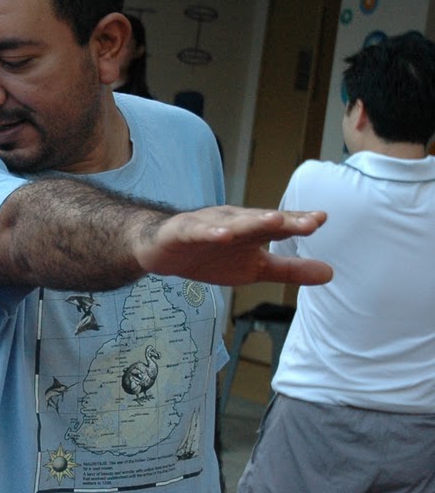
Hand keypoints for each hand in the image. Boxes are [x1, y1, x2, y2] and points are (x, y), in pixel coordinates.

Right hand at [137, 208, 331, 286]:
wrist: (161, 251)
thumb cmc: (211, 256)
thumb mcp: (255, 269)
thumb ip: (290, 270)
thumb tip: (330, 273)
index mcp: (253, 230)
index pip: (280, 225)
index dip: (299, 222)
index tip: (321, 219)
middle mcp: (234, 222)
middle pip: (261, 221)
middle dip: (285, 221)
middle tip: (309, 223)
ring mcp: (208, 225)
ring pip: (233, 223)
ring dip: (253, 221)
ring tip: (273, 221)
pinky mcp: (182, 232)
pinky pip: (197, 231)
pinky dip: (210, 232)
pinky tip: (222, 235)